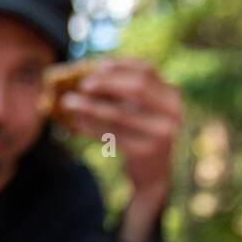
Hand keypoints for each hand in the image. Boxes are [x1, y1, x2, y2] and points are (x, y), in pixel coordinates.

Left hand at [60, 57, 182, 207]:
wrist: (154, 176)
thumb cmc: (141, 135)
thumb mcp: (142, 111)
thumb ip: (125, 93)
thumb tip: (89, 73)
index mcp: (172, 96)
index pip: (148, 71)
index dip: (122, 65)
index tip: (98, 65)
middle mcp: (173, 113)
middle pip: (137, 87)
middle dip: (106, 82)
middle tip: (83, 84)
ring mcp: (161, 133)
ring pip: (119, 113)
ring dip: (90, 106)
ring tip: (68, 102)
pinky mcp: (145, 152)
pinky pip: (112, 134)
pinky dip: (92, 127)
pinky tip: (77, 123)